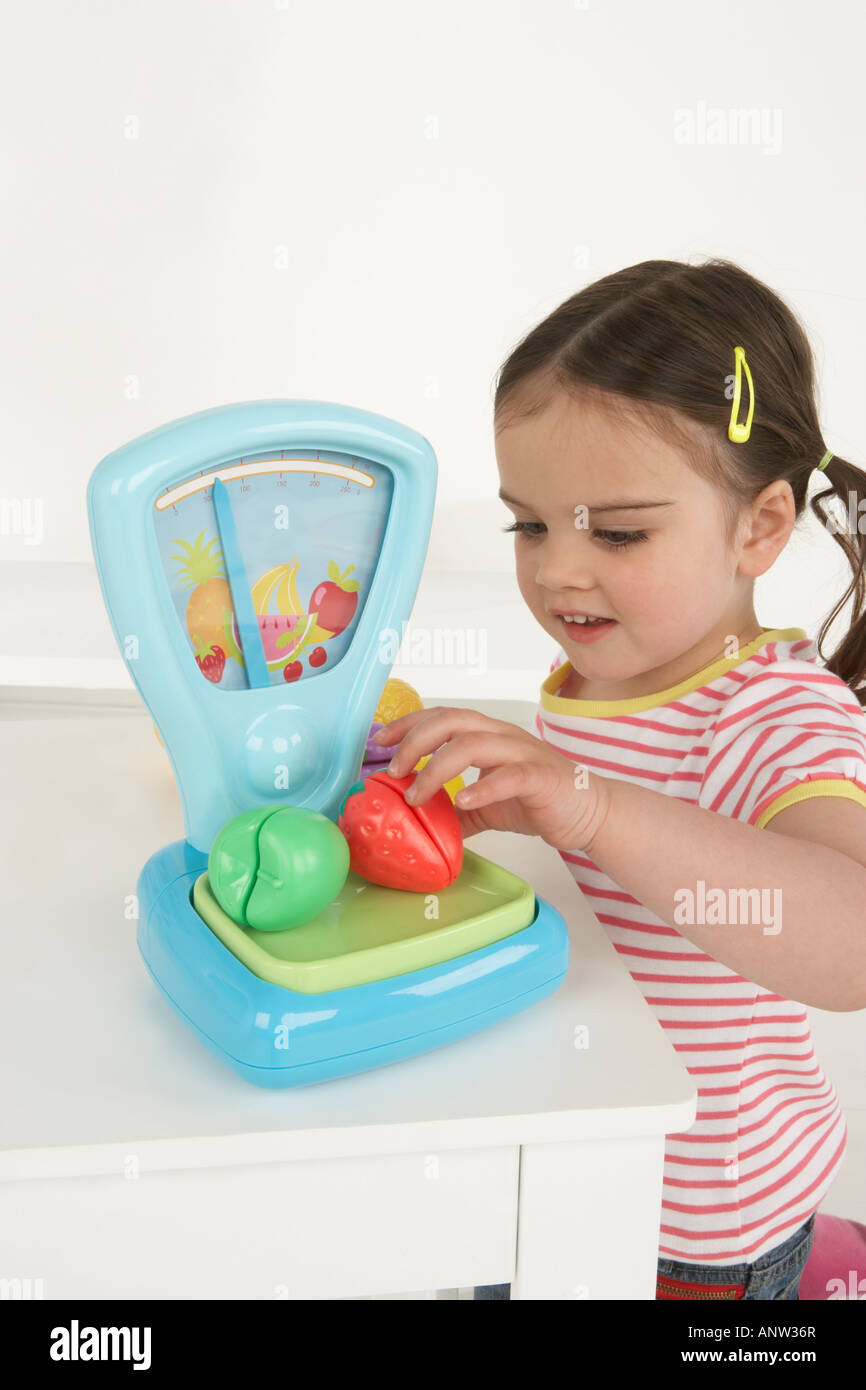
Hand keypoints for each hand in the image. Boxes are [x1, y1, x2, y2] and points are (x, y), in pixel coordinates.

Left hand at [371, 706, 609, 853]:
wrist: (590, 814)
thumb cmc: (539, 802)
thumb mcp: (486, 807)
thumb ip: (455, 809)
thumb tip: (418, 822)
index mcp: (488, 736)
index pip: (442, 716)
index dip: (408, 724)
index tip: (379, 740)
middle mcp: (503, 736)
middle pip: (452, 721)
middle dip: (415, 741)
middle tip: (393, 771)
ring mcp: (524, 754)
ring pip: (473, 743)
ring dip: (437, 768)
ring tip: (416, 796)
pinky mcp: (542, 778)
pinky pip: (510, 775)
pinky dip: (483, 787)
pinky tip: (463, 802)